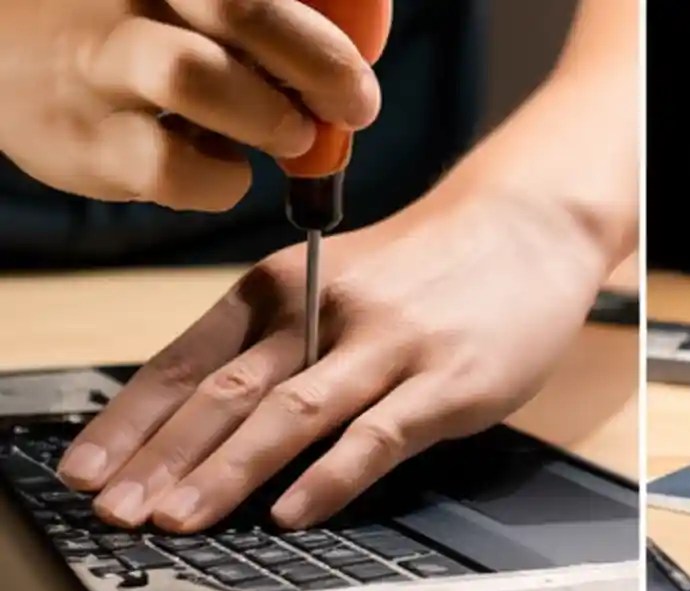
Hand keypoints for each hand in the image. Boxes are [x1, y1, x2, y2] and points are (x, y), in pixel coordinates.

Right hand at [0, 0, 385, 210]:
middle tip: (354, 104)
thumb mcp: (187, 5)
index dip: (327, 30)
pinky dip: (219, 181)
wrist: (3, 53)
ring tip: (290, 136)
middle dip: (321, 63)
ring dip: (267, 117)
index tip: (360, 65)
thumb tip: (354, 67)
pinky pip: (172, 169)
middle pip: (238, 6)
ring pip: (192, 76)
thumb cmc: (135, 26)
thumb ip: (265, 21)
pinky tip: (220, 168)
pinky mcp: (83, 139)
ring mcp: (97, 62)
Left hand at [57, 192, 608, 531]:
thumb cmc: (427, 265)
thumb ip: (276, 339)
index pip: (187, 361)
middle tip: (117, 512)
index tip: (90, 471)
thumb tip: (202, 418)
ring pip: (291, 412)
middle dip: (163, 459)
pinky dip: (331, 477)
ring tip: (181, 518)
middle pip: (226, 392)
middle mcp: (324, 309)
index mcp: (284, 284)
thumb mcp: (334, 282)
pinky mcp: (445, 380)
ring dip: (228, 471)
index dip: (132, 423)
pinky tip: (294, 512)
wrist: (525, 228)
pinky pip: (378, 434)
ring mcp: (386, 343)